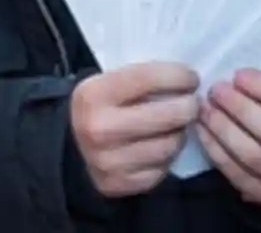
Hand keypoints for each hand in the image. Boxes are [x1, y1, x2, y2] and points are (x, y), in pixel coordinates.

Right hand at [70, 62, 200, 197]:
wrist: (68, 147)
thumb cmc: (97, 108)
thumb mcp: (105, 83)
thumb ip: (139, 79)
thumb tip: (185, 79)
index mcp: (94, 95)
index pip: (149, 78)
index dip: (179, 76)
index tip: (191, 78)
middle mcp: (100, 129)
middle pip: (169, 115)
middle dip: (189, 106)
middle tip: (191, 103)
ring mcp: (109, 161)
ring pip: (170, 144)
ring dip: (179, 133)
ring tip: (175, 125)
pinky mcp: (120, 184)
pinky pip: (162, 169)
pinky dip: (166, 157)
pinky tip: (159, 146)